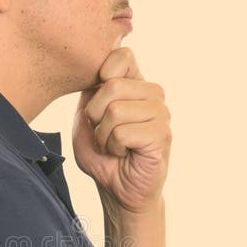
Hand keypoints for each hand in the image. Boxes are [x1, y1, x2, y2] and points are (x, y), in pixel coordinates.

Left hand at [72, 46, 171, 215]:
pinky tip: (123, 154)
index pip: (122, 55)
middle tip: (104, 134)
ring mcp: (161, 113)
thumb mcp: (86, 118)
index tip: (98, 105)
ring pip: (116, 110)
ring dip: (104, 135)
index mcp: (136, 83)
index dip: (101, 77)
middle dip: (95, 116)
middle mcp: (153, 93)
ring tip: (114, 145)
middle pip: (112, 85)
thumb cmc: (102, 155)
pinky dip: (113, 147)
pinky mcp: (161, 135)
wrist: (117, 190)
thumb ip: (90, 91)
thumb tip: (96, 66)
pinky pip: (123, 132)